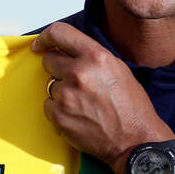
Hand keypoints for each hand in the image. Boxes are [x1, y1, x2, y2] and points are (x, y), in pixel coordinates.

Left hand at [32, 22, 174, 173]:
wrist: (134, 141)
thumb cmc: (131, 107)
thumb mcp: (118, 70)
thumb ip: (91, 57)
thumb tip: (69, 52)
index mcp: (96, 57)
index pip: (59, 33)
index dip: (45, 37)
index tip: (40, 44)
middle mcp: (79, 72)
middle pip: (49, 60)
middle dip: (57, 68)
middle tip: (73, 81)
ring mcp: (66, 95)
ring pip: (50, 85)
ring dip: (61, 92)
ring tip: (83, 103)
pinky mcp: (58, 116)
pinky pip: (48, 105)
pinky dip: (59, 110)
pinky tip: (78, 115)